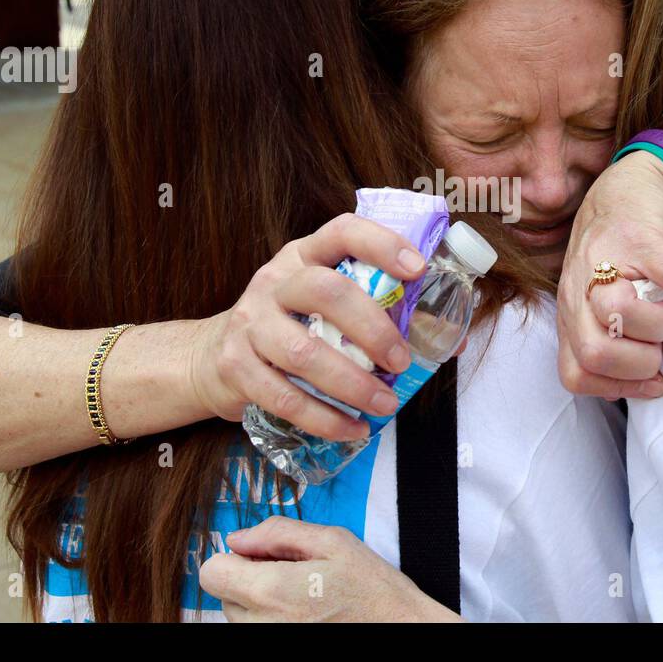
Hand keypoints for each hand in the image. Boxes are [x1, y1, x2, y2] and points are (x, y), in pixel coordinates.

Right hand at [186, 213, 428, 441]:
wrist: (213, 357)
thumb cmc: (289, 327)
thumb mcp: (323, 306)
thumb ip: (379, 314)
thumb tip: (450, 340)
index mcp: (304, 256)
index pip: (342, 232)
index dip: (382, 244)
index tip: (418, 269)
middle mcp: (275, 281)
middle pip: (326, 292)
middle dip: (372, 328)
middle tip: (402, 361)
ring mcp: (251, 322)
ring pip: (303, 352)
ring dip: (352, 383)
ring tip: (384, 404)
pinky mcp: (236, 366)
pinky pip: (284, 397)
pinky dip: (324, 419)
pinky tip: (353, 429)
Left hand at [200, 515, 460, 622]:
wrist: (399, 629)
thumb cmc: (371, 587)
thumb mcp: (333, 540)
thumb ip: (278, 532)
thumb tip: (238, 538)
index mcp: (272, 591)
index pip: (212, 573)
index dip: (234, 558)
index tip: (260, 556)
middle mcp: (263, 625)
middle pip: (224, 594)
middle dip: (249, 578)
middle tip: (292, 573)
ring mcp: (270, 641)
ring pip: (239, 615)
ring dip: (260, 601)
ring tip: (301, 593)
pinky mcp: (278, 650)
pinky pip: (259, 628)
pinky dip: (272, 618)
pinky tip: (303, 611)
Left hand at [558, 151, 662, 399]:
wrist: (626, 189)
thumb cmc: (617, 257)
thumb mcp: (598, 302)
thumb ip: (609, 339)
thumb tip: (646, 385)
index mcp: (569, 314)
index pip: (574, 373)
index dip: (614, 388)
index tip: (650, 383)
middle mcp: (578, 290)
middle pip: (594, 351)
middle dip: (636, 364)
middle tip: (659, 350)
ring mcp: (605, 261)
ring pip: (620, 313)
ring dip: (657, 328)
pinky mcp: (639, 238)